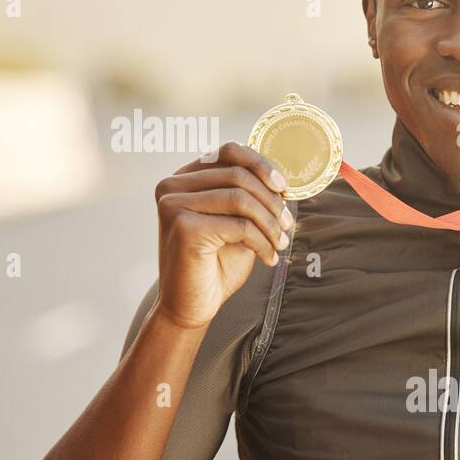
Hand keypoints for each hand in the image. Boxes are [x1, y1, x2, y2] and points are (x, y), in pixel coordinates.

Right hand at [153, 141, 291, 330]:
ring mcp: (174, 205)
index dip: (260, 164)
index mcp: (182, 179)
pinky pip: (239, 225)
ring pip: (240, 197)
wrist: (192, 307)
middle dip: (271, 199)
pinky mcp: (183, 227)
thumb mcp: (235, 222)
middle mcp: (172, 187)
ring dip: (269, 222)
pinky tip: (269, 258)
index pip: (226, 152)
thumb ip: (248, 195)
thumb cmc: (215, 265)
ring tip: (280, 242)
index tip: (284, 188)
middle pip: (237, 174)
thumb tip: (281, 178)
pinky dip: (262, 241)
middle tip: (287, 224)